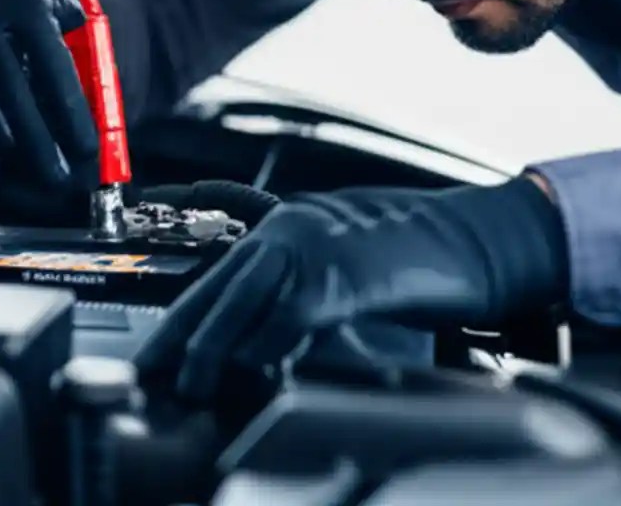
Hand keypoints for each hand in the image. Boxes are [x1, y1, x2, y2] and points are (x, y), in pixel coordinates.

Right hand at [0, 0, 101, 224]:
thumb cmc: (51, 36)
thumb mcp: (80, 34)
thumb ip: (93, 71)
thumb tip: (98, 146)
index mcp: (28, 1)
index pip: (50, 55)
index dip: (69, 107)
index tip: (87, 148)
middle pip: (7, 75)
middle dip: (35, 134)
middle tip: (58, 176)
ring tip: (13, 166)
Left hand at [136, 178, 568, 402]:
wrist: (471, 239)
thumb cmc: (409, 256)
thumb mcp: (337, 261)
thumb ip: (294, 291)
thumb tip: (254, 343)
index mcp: (278, 230)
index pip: (209, 280)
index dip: (174, 325)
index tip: (149, 360)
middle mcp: (283, 233)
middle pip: (210, 294)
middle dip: (179, 345)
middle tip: (162, 383)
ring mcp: (308, 250)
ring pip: (237, 308)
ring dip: (213, 355)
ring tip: (198, 389)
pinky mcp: (338, 276)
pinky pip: (286, 320)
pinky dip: (268, 353)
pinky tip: (260, 375)